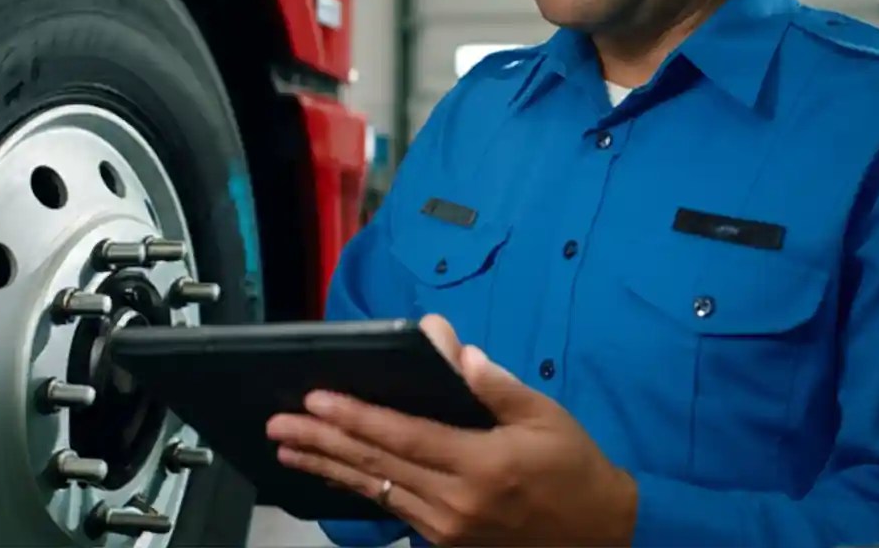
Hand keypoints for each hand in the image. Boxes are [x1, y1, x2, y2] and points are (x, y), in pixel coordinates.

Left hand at [265, 315, 638, 545]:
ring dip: (327, 467)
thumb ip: (497, 386)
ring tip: (287, 448)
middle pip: (377, 467)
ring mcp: (447, 529)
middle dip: (323, 442)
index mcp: (480, 464)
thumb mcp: (545, 417)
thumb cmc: (572, 467)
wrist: (599, 535)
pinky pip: (391, 510)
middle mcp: (456, 501)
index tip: (316, 399)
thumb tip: (456, 350)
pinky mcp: (445, 544)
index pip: (403, 436)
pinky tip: (330, 475)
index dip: (356, 418)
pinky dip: (357, 489)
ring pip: (376, 491)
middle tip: (279, 424)